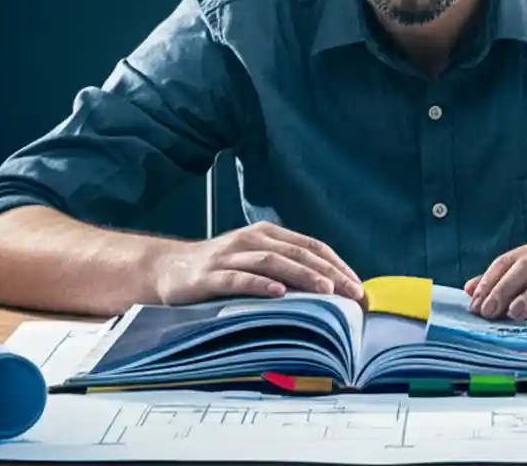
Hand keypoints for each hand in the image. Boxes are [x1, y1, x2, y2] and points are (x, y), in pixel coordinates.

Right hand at [153, 221, 362, 303]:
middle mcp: (251, 239)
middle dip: (328, 272)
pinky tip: (278, 293)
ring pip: (272, 262)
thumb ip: (285, 269)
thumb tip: (329, 289)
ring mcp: (230, 256)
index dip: (337, 263)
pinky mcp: (209, 275)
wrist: (168, 268)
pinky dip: (259, 284)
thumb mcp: (255, 261)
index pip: (311, 246)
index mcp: (267, 234)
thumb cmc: (220, 268)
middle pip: (297, 252)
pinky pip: (238, 278)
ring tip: (325, 289)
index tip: (358, 285)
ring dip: (301, 275)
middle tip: (352, 291)